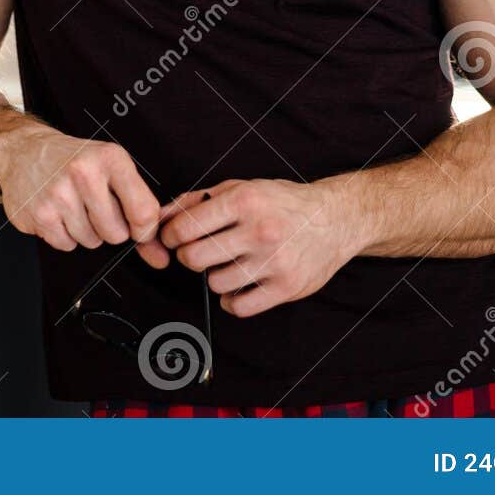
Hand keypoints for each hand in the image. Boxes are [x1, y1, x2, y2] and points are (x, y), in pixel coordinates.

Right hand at [0, 122, 166, 263]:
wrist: (24, 150)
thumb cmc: (74, 160)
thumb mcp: (112, 167)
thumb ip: (140, 209)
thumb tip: (158, 256)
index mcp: (110, 159)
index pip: (143, 211)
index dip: (144, 229)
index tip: (138, 227)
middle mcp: (84, 174)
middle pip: (116, 234)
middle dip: (110, 228)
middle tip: (95, 206)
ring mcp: (59, 195)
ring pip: (91, 241)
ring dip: (86, 231)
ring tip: (74, 205)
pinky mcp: (40, 214)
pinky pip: (66, 245)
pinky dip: (64, 235)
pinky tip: (58, 212)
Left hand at [157, 178, 368, 316]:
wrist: (334, 219)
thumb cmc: (282, 202)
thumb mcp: (240, 187)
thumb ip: (197, 200)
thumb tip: (160, 216)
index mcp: (244, 201)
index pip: (186, 227)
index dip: (171, 236)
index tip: (175, 239)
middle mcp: (259, 230)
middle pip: (195, 258)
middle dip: (188, 257)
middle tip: (198, 252)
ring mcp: (274, 261)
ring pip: (215, 283)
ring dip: (214, 277)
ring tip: (227, 265)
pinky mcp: (286, 287)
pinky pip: (240, 307)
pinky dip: (231, 300)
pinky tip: (238, 286)